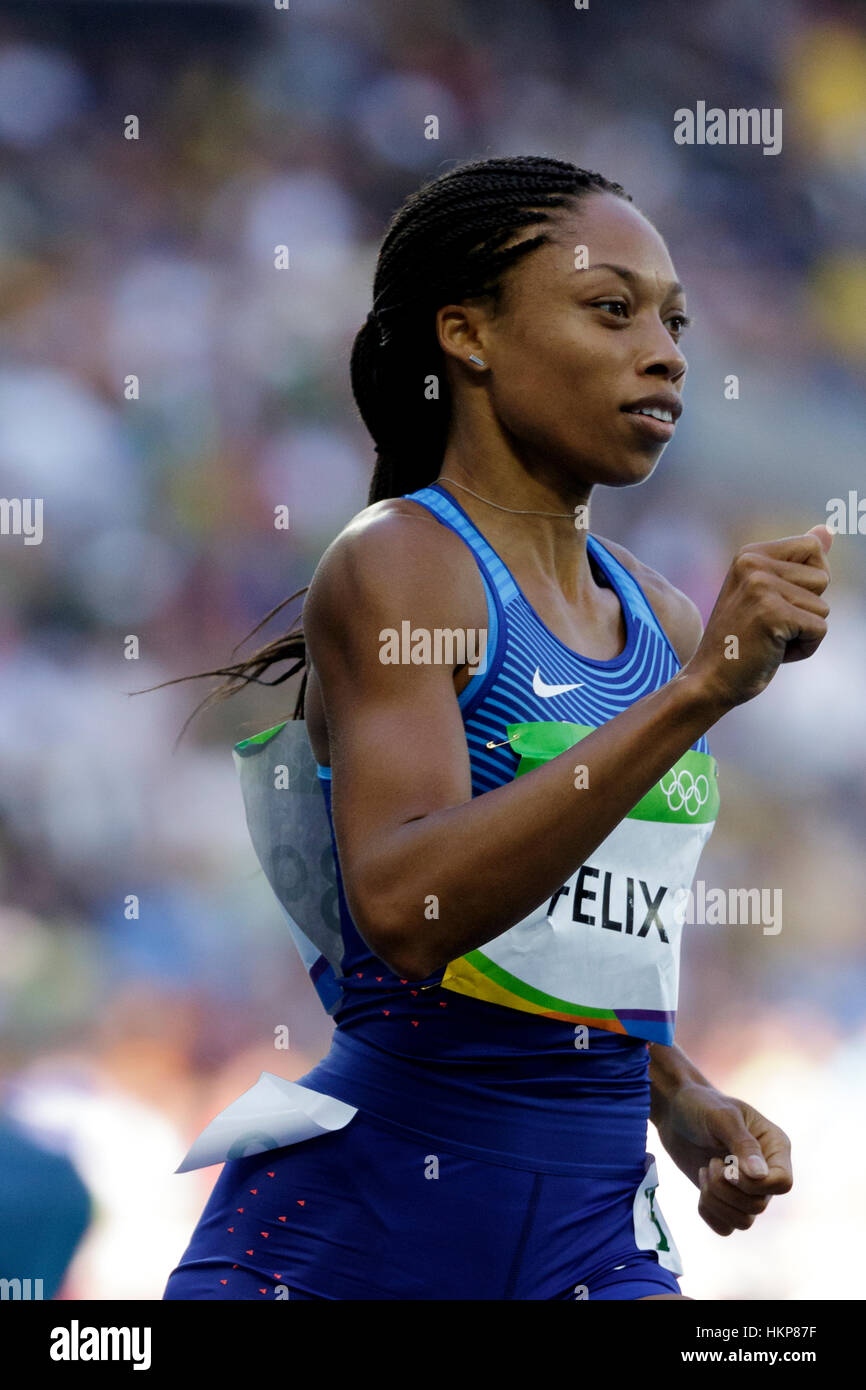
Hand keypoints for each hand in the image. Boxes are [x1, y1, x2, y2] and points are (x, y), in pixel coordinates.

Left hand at [654, 1081, 792, 1235]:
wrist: (675, 1111)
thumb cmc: (701, 1105)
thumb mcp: (722, 1117)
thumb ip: (743, 1144)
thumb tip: (760, 1176)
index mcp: (774, 1147)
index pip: (783, 1183)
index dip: (755, 1185)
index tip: (729, 1166)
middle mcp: (765, 1171)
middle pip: (758, 1205)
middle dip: (726, 1189)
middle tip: (710, 1163)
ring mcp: (746, 1188)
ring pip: (744, 1221)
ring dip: (716, 1201)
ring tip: (705, 1171)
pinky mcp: (726, 1199)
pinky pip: (726, 1227)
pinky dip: (710, 1213)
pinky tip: (701, 1185)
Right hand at [684, 523, 831, 709]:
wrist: (710, 680)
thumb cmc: (742, 640)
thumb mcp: (766, 594)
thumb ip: (797, 560)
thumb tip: (827, 530)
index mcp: (750, 553)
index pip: (813, 548)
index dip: (808, 582)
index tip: (775, 602)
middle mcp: (752, 563)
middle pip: (822, 578)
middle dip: (807, 609)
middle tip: (769, 625)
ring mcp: (760, 587)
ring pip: (823, 607)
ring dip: (803, 631)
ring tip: (769, 639)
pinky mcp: (772, 613)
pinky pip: (819, 629)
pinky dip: (804, 648)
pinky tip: (772, 652)